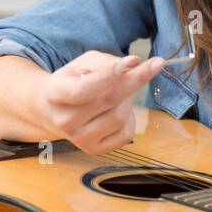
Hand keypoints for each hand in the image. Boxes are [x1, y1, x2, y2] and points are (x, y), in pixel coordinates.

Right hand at [42, 50, 165, 153]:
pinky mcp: (94, 150)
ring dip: (127, 101)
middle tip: (155, 64)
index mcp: (56, 93)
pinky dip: (129, 119)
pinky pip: (126, 134)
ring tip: (117, 95)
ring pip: (120, 117)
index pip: (83, 89)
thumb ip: (107, 61)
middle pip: (108, 100)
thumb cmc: (77, 81)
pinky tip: (117, 111)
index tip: (129, 63)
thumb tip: (134, 63)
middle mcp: (64, 120)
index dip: (107, 76)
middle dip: (134, 80)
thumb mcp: (84, 64)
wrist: (61, 111)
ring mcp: (78, 138)